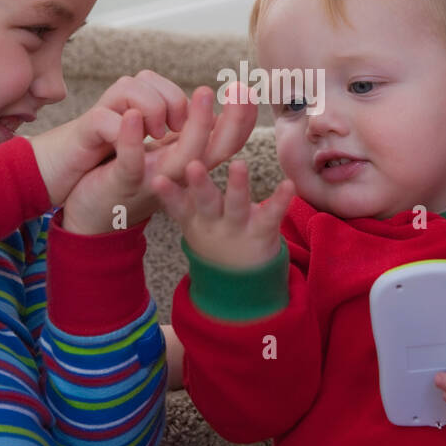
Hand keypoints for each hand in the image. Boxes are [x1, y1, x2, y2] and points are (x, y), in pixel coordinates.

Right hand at [25, 70, 191, 208]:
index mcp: (137, 111)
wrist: (60, 177)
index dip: (191, 99)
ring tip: (156, 136)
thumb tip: (215, 126)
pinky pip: (103, 118)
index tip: (194, 128)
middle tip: (176, 130)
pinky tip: (132, 147)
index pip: (168, 86)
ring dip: (152, 108)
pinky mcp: (84, 132)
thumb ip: (176, 140)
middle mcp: (119, 107)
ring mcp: (103, 116)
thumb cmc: (105, 165)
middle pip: (150, 78)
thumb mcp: (147, 154)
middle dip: (174, 101)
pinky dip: (122, 131)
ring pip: (130, 86)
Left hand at [60, 84, 260, 233]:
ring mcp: (155, 180)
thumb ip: (186, 134)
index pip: (227, 142)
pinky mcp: (124, 183)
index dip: (243, 119)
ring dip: (198, 124)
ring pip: (185, 157)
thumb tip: (209, 111)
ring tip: (204, 92)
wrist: (94, 216)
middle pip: (218, 150)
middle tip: (240, 90)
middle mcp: (181, 175)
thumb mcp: (164, 153)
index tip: (250, 91)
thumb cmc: (129, 176)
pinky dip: (133, 139)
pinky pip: (131, 162)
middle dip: (234, 120)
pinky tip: (133, 115)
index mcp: (192, 165)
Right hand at [152, 158, 295, 269]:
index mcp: (195, 220)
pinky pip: (272, 215)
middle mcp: (214, 224)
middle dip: (200, 184)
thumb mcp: (193, 222)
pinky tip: (289, 184)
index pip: (178, 205)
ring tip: (239, 164)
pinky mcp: (263, 231)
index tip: (157, 180)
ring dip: (237, 186)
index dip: (167, 194)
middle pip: (205, 203)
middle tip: (193, 165)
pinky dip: (280, 200)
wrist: (239, 281)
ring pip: (236, 206)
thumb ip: (180, 197)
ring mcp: (239, 228)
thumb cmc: (213, 237)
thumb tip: (159, 166)